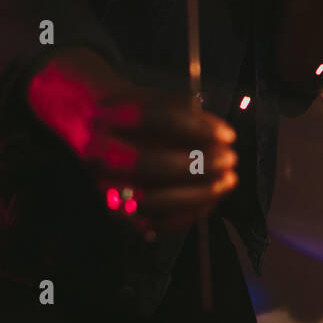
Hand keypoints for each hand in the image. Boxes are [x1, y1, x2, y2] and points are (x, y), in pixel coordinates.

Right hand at [27, 48, 237, 233]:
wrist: (92, 127)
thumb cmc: (135, 114)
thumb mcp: (154, 98)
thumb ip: (186, 111)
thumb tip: (220, 134)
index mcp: (108, 116)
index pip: (151, 119)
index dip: (196, 128)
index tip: (228, 135)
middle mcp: (98, 152)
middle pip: (146, 165)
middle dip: (197, 166)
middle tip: (229, 160)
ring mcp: (103, 185)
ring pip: (148, 201)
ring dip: (195, 195)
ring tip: (227, 181)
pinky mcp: (115, 210)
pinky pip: (151, 223)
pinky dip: (186, 215)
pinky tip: (211, 199)